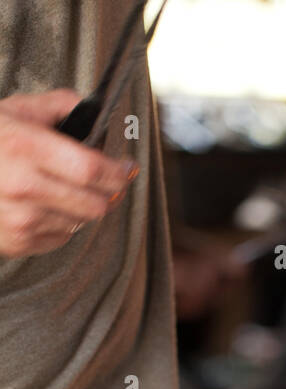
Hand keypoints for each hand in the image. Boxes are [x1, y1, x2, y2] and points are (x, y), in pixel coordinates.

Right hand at [0, 90, 137, 257]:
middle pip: (94, 204)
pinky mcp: (17, 242)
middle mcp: (24, 186)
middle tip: (109, 182)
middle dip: (108, 193)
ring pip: (80, 223)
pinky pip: (60, 238)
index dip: (118, 171)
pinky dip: (61, 223)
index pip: (91, 168)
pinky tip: (43, 207)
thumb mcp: (13, 111)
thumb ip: (55, 105)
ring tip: (65, 190)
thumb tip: (89, 108)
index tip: (129, 168)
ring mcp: (20, 219)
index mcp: (25, 147)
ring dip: (82, 208)